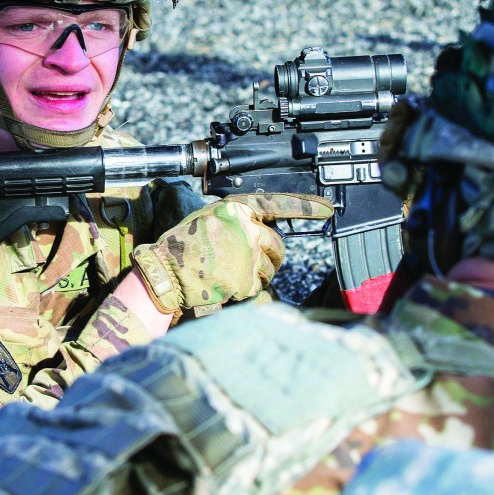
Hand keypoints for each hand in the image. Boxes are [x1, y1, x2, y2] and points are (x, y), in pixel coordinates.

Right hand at [130, 192, 333, 313]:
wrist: (165, 275)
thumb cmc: (182, 249)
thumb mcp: (209, 220)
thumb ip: (237, 222)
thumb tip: (263, 232)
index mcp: (235, 209)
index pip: (276, 204)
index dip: (305, 206)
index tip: (328, 209)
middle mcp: (246, 229)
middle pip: (277, 244)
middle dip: (270, 255)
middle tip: (247, 262)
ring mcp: (248, 255)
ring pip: (271, 267)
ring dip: (258, 274)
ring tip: (229, 273)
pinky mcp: (247, 280)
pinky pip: (259, 287)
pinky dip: (247, 290)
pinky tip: (226, 286)